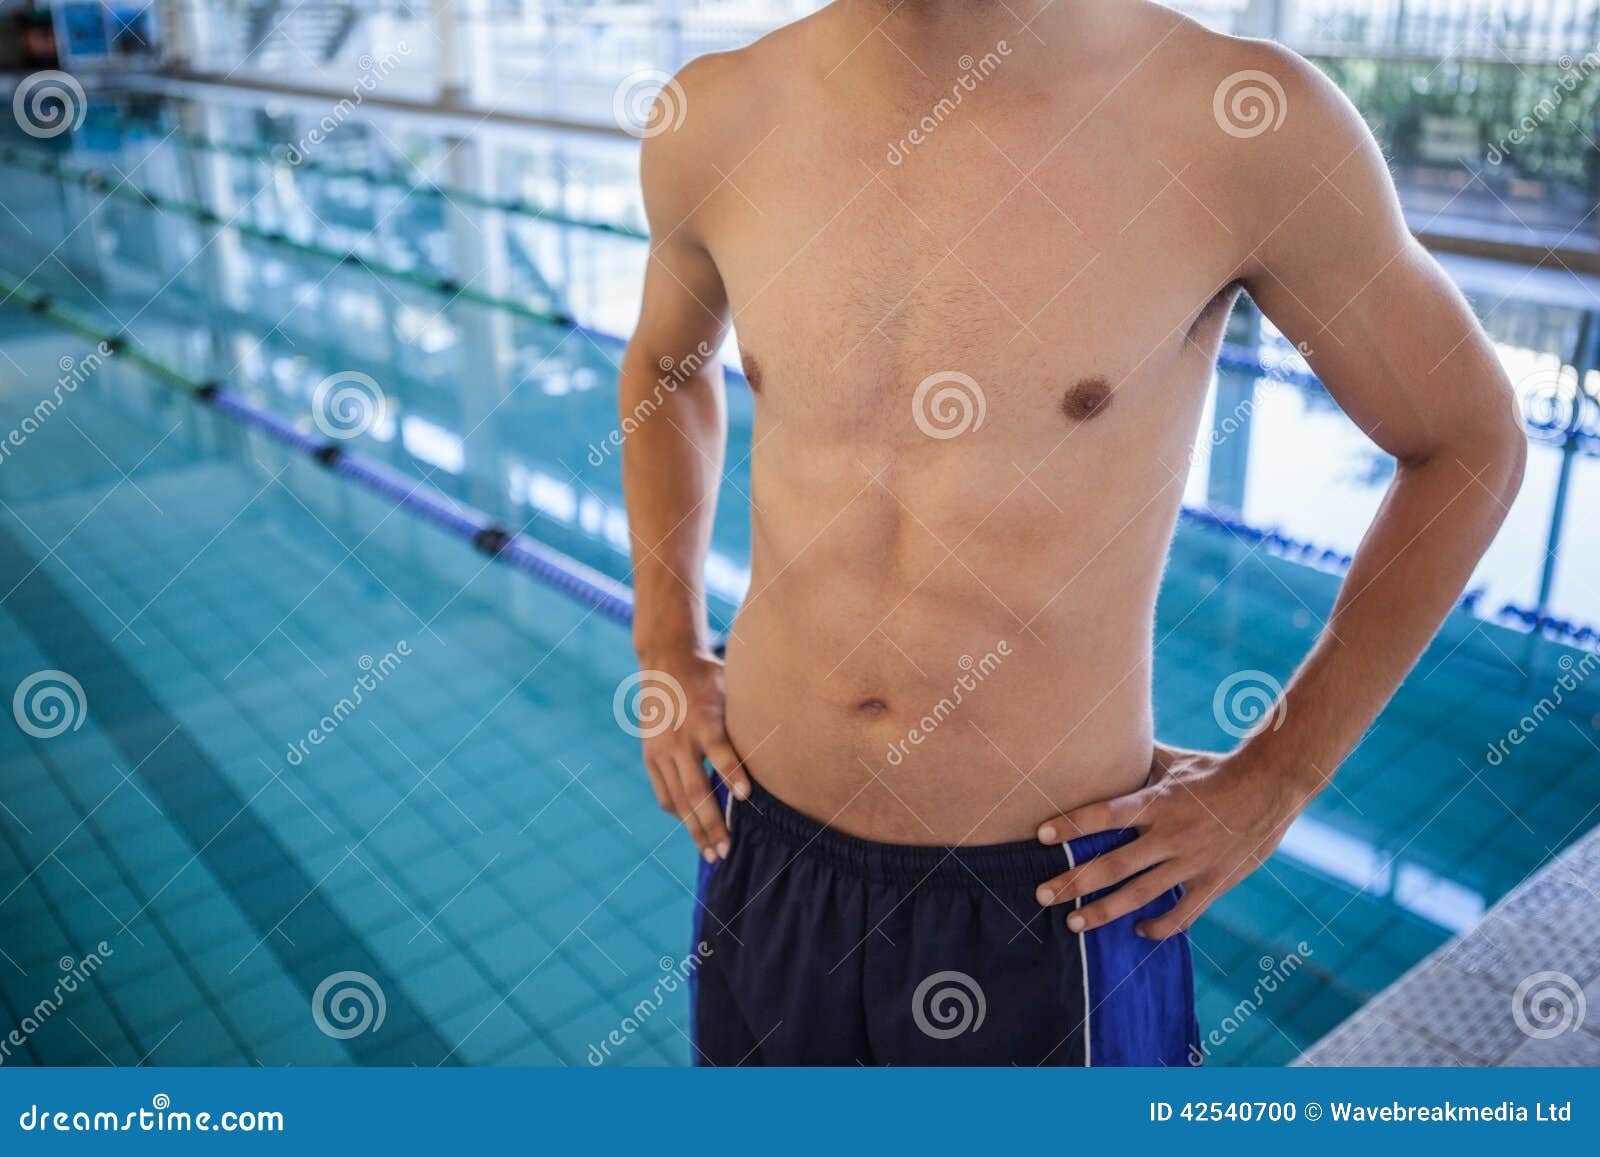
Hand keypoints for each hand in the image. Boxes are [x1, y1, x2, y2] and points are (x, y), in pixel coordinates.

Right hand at [632, 650, 749, 861]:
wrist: (665, 660)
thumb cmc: (709, 677)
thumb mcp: (730, 691)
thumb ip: (743, 723)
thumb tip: (778, 750)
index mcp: (705, 719)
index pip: (720, 750)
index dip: (732, 772)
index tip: (746, 795)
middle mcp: (680, 738)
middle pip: (695, 788)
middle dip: (711, 824)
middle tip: (725, 851)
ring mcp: (661, 749)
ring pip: (678, 799)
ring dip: (694, 829)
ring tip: (711, 853)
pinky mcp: (649, 755)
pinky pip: (664, 793)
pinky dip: (678, 812)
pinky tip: (692, 825)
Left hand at [1033, 743, 1305, 938]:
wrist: (1272, 786)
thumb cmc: (1216, 770)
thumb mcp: (1175, 761)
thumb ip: (1139, 760)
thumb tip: (1105, 737)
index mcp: (1159, 802)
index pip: (1106, 815)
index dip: (1072, 825)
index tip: (1040, 836)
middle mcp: (1171, 835)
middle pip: (1114, 865)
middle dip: (1075, 883)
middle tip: (1042, 895)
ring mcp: (1193, 862)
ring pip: (1140, 895)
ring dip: (1104, 911)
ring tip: (1074, 923)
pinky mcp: (1214, 882)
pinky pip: (1182, 914)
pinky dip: (1158, 927)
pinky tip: (1137, 930)